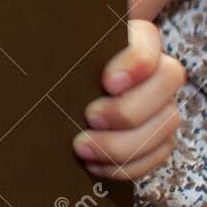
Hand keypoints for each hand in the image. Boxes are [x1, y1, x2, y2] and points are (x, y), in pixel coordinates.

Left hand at [71, 20, 185, 179]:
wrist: (71, 88)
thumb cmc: (66, 64)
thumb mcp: (65, 51)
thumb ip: (65, 49)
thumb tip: (41, 49)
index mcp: (138, 40)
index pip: (148, 44)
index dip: (135, 63)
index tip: (108, 82)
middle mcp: (159, 71)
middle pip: (165, 85)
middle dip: (126, 109)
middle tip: (89, 118)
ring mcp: (164, 106)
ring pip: (164, 125)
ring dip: (123, 144)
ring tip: (83, 148)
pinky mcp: (161, 137)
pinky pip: (157, 156)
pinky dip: (127, 166)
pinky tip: (95, 165)